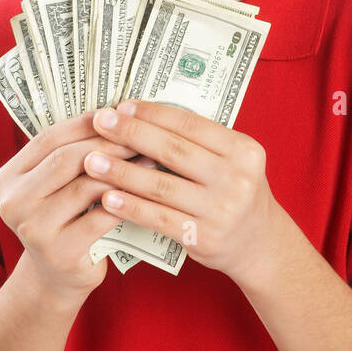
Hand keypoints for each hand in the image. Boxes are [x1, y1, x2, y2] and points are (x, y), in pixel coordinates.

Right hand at [0, 111, 154, 301]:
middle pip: (65, 159)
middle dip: (107, 143)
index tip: (118, 112)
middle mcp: (13, 201)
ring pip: (84, 187)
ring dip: (122, 171)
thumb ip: (71, 154)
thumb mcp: (57, 186)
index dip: (84, 123)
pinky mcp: (59, 252)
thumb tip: (116, 114)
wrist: (57, 277)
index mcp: (8, 177)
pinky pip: (100, 218)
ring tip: (150, 160)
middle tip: (141, 134)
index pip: (48, 138)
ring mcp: (33, 229)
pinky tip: (147, 193)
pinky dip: (126, 202)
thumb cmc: (66, 220)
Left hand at [87, 99, 282, 283]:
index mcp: (243, 150)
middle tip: (99, 122)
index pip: (191, 124)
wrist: (260, 245)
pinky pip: (159, 218)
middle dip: (131, 134)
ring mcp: (221, 210)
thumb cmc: (235, 193)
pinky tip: (107, 197)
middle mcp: (236, 178)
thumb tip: (143, 117)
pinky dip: (130, 206)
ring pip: (161, 186)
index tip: (122, 106)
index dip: (153, 114)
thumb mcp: (234, 161)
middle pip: (173, 151)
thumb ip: (200, 143)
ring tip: (91, 161)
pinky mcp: (203, 238)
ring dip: (121, 172)